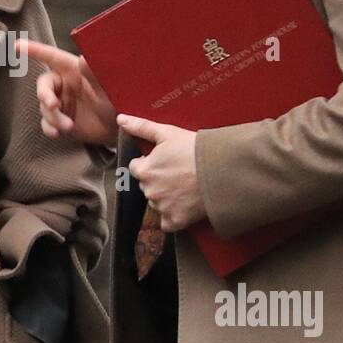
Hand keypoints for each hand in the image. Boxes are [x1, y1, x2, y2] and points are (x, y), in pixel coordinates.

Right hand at [16, 39, 118, 146]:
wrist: (118, 128)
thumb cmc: (116, 101)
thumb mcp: (108, 88)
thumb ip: (94, 75)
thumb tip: (83, 58)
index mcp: (73, 70)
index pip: (51, 57)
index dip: (34, 50)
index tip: (17, 45)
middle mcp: (64, 84)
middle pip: (44, 85)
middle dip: (45, 95)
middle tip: (53, 105)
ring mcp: (60, 102)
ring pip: (44, 107)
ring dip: (53, 117)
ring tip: (68, 126)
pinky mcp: (59, 119)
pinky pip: (46, 122)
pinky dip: (49, 127)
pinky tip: (56, 133)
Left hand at [120, 114, 205, 231]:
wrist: (222, 171)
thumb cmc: (195, 150)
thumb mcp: (167, 133)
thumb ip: (141, 127)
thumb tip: (120, 119)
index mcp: (144, 170)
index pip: (136, 168)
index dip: (150, 163)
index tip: (166, 161)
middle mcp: (149, 191)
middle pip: (146, 186)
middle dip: (157, 180)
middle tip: (178, 173)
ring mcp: (162, 207)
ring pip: (156, 203)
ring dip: (165, 198)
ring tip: (184, 187)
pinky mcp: (175, 221)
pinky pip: (167, 223)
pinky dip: (173, 217)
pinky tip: (185, 206)